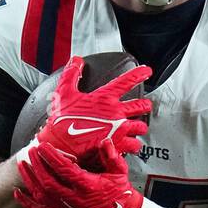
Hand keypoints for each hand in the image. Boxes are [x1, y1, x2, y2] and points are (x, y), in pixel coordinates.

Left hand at [15, 139, 144, 207]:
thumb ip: (111, 156)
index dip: (52, 158)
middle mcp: (75, 200)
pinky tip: (18, 192)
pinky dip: (27, 204)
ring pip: (42, 196)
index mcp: (88, 187)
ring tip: (23, 164)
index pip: (65, 170)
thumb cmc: (119, 191)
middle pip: (49, 183)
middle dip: (38, 166)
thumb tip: (105, 141)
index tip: (43, 145)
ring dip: (30, 180)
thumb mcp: (119, 171)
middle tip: (31, 151)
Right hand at [34, 55, 151, 161]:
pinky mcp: (117, 146)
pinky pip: (134, 146)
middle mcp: (115, 113)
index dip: (139, 74)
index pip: (127, 81)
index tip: (147, 71)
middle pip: (140, 106)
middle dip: (145, 105)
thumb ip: (72, 74)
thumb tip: (76, 60)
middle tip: (145, 106)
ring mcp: (118, 130)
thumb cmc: (62, 121)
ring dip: (139, 128)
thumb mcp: (64, 93)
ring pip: (140, 127)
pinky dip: (133, 145)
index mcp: (104, 98)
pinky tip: (130, 145)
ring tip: (138, 129)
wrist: (60, 146)